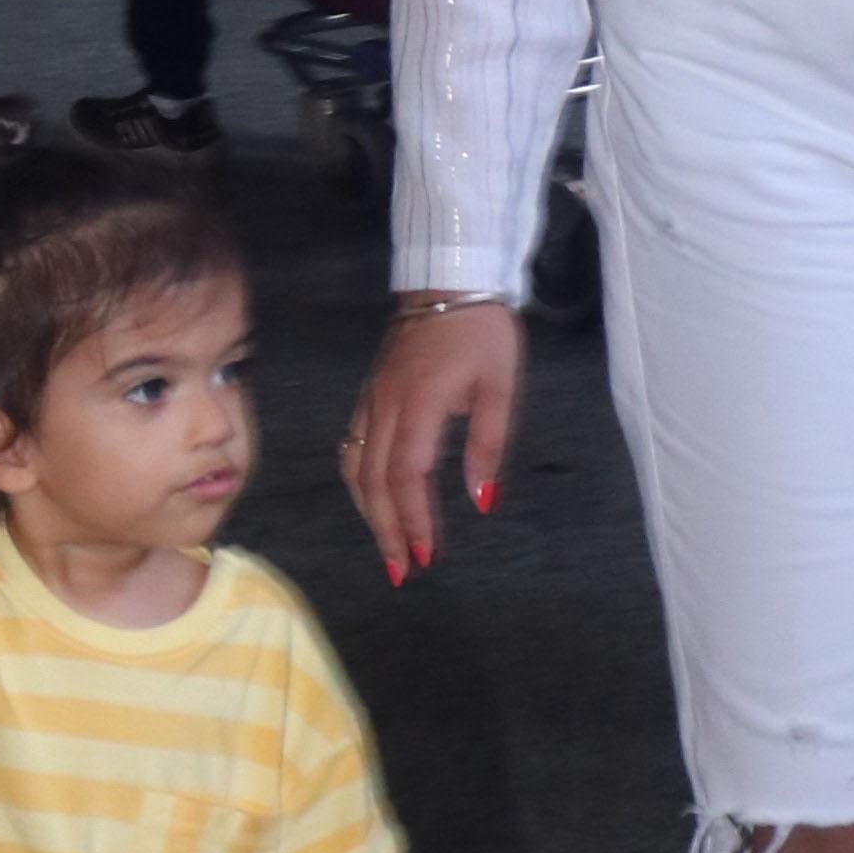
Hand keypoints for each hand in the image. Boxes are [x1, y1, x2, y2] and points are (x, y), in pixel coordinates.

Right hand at [340, 299, 522, 575]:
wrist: (448, 280)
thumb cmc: (482, 332)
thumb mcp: (500, 385)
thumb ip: (489, 444)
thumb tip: (482, 502)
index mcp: (420, 402)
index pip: (408, 474)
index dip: (414, 520)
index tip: (427, 556)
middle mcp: (385, 404)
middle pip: (374, 481)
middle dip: (387, 531)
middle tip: (402, 572)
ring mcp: (371, 399)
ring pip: (356, 467)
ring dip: (369, 513)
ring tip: (388, 547)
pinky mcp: (369, 394)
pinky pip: (353, 447)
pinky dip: (360, 485)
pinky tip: (374, 503)